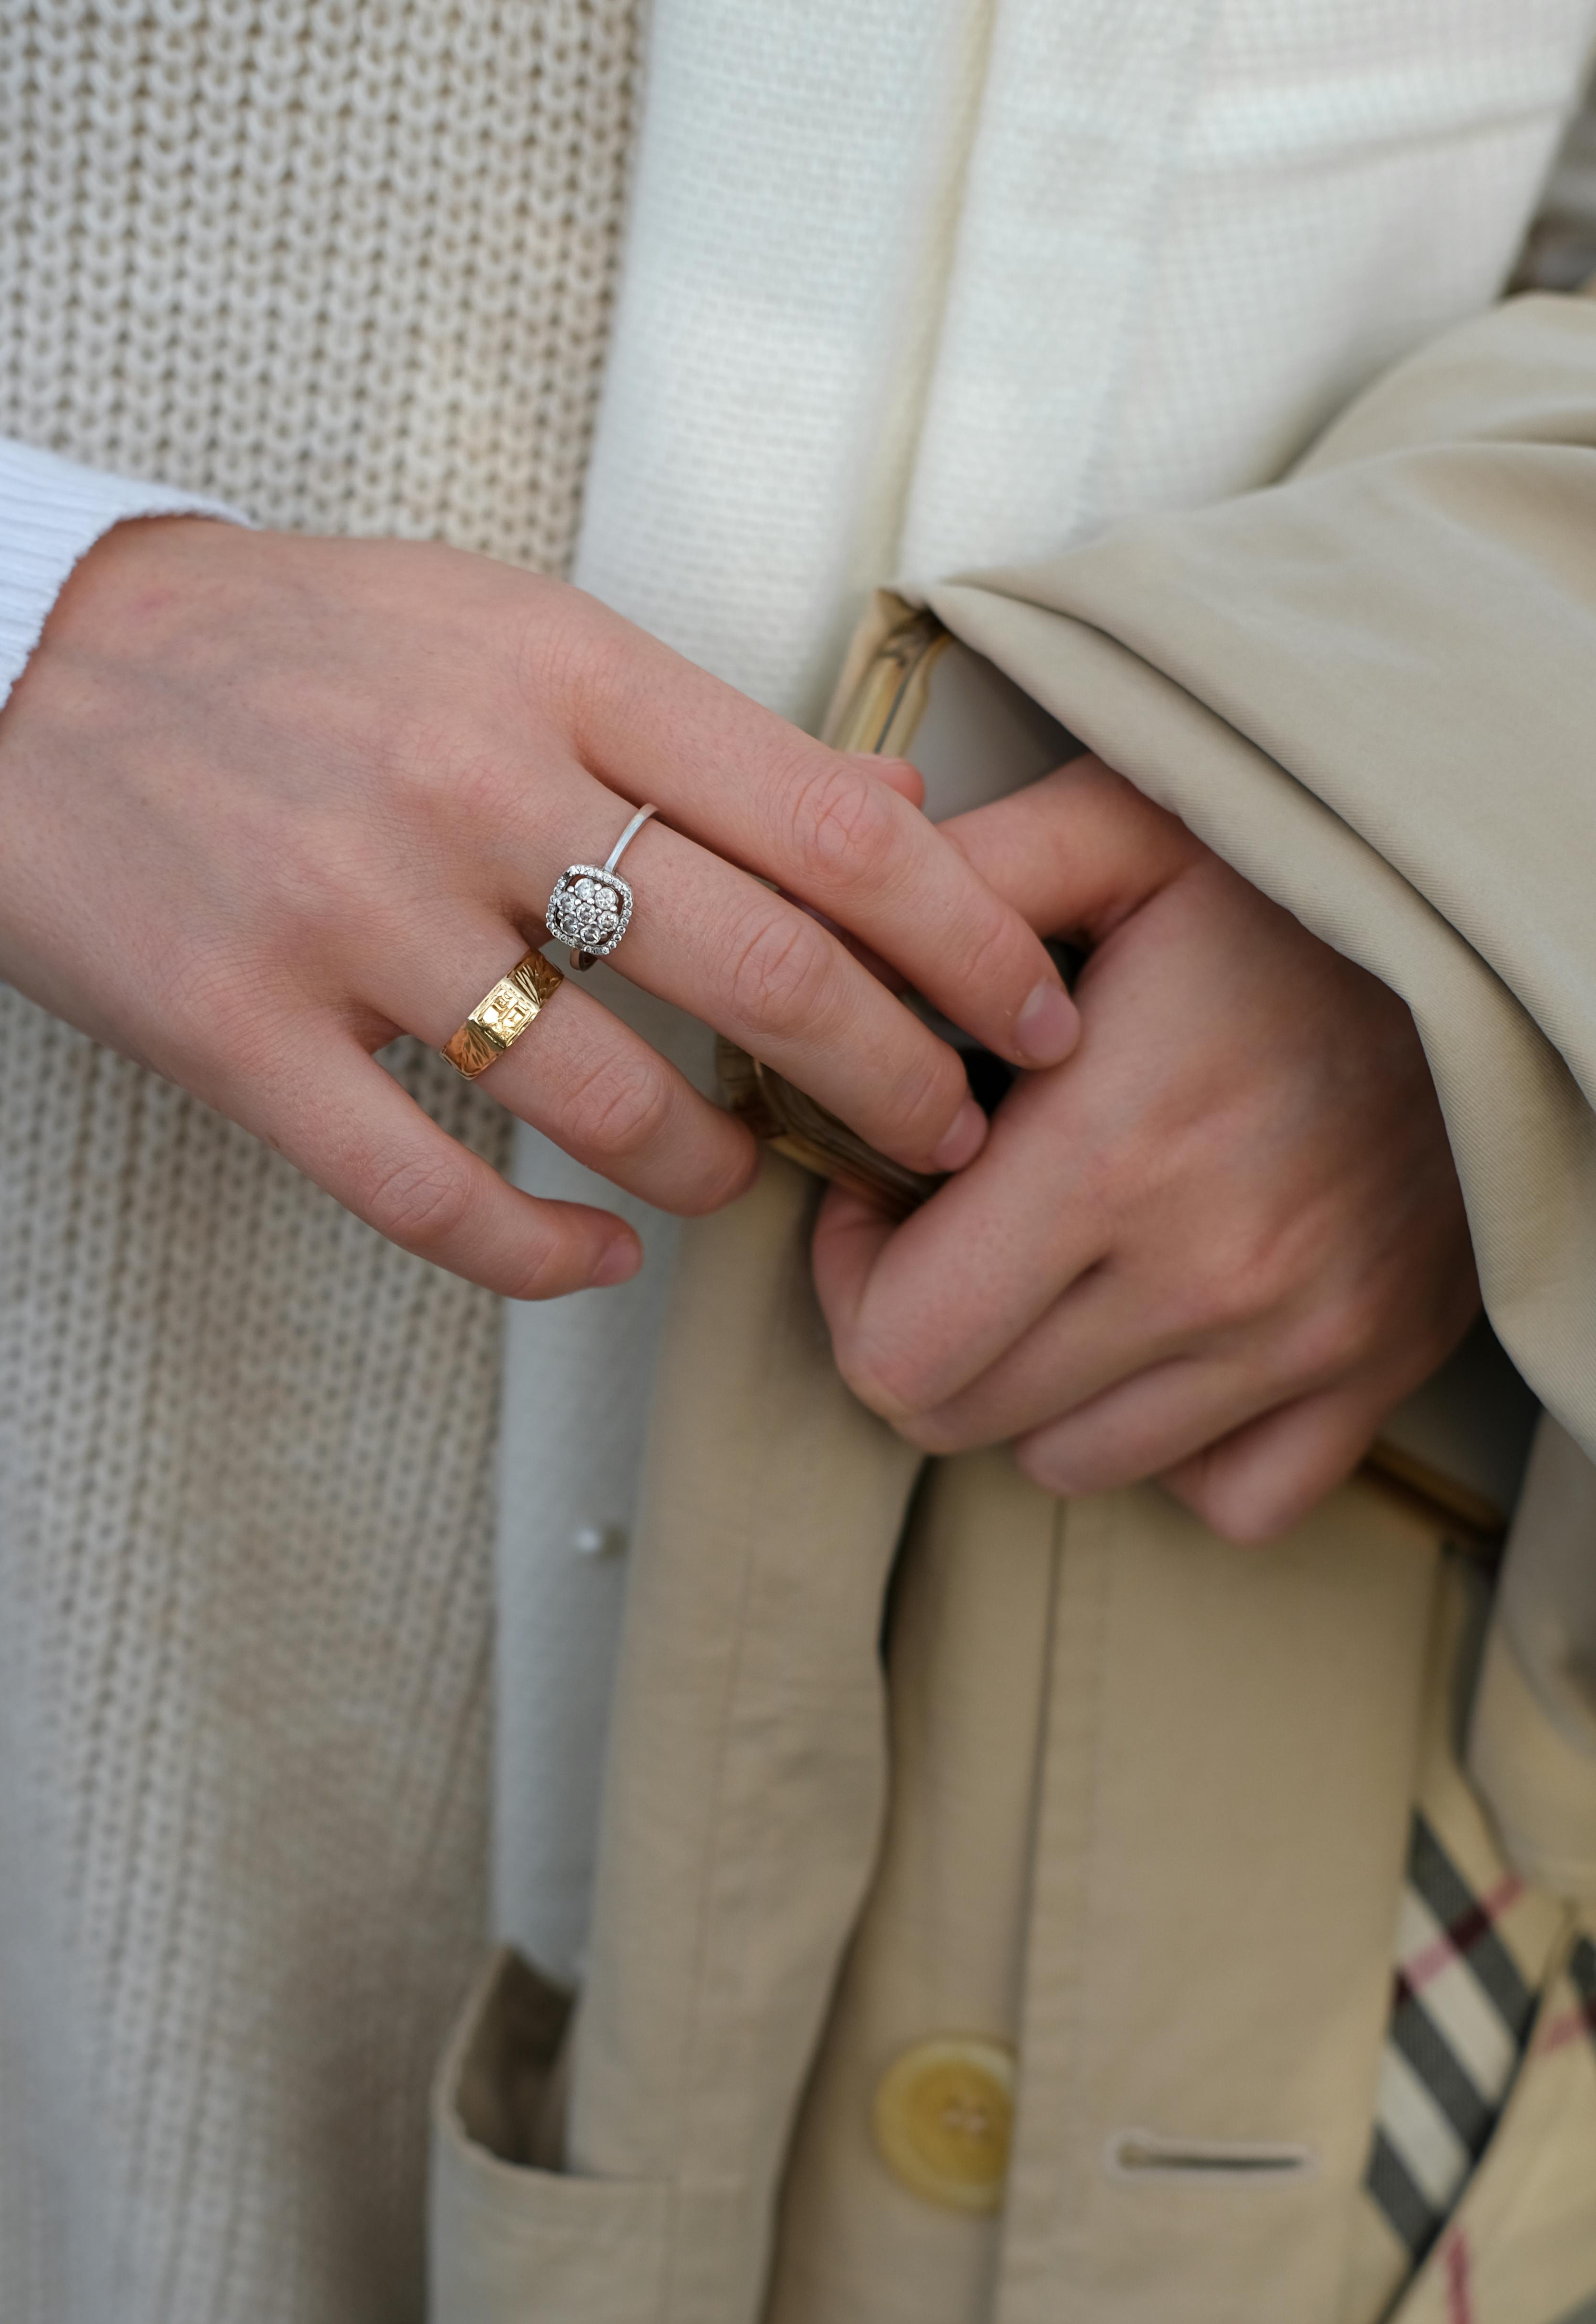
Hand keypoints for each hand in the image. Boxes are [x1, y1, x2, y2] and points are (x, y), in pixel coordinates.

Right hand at [0, 521, 1077, 1297]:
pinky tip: (600, 1260)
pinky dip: (542, 1255)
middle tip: (948, 1138)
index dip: (967, 941)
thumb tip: (889, 837)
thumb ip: (677, 728)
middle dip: (895, 1082)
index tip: (1037, 1013)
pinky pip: (430, 1194)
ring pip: (608, 1100)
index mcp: (558, 665)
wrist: (21, 670)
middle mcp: (468, 782)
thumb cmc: (299, 652)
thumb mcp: (500, 623)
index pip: (833, 821)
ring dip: (717, 1171)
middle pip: (762, 971)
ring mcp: (347, 915)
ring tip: (747, 1182)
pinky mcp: (240, 1035)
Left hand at [814, 761, 1478, 1542]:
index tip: (880, 1203)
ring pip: (1075, 1464)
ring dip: (1035, 1386)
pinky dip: (1176, 1449)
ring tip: (1060, 1271)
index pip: (896, 1346)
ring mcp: (1299, 1339)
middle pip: (963, 1416)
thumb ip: (969, 875)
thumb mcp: (1123, 825)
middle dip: (922, 1329)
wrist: (1492, 932)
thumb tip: (832, 931)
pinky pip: (1229, 1498)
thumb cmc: (1293, 881)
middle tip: (954, 1233)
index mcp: (1114, 1154)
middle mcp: (1206, 1275)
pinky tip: (1164, 1343)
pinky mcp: (1374, 1368)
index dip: (851, 1282)